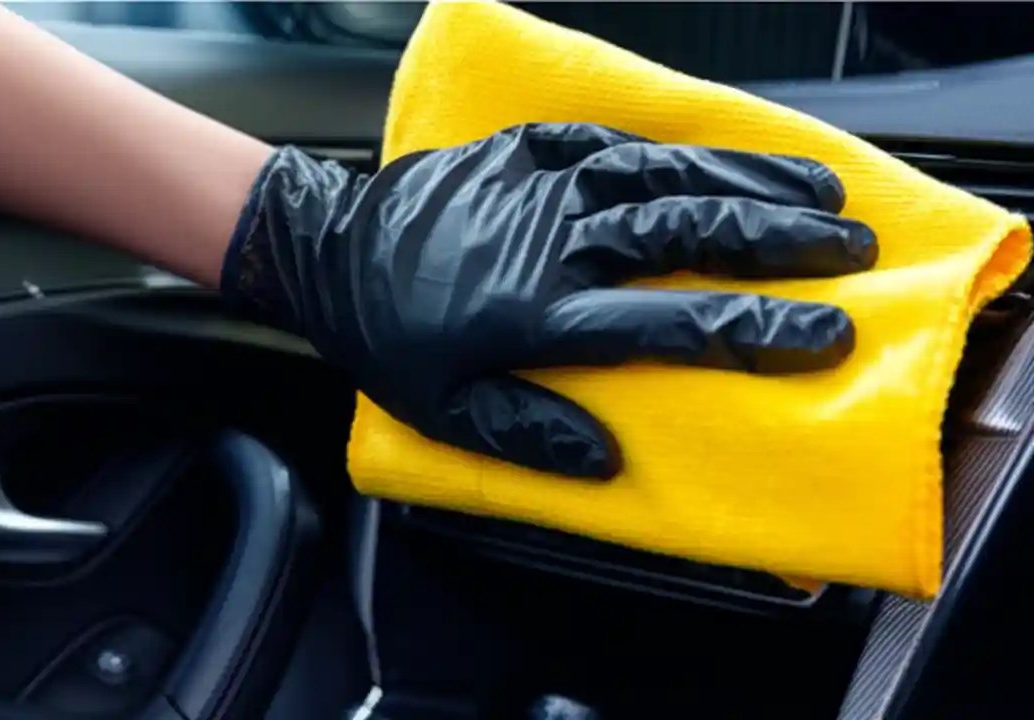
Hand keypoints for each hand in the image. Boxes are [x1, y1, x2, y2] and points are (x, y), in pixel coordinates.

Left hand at [220, 123, 876, 478]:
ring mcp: (543, 185)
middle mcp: (558, 242)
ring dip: (746, 180)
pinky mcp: (525, 150)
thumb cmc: (391, 339)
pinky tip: (716, 155)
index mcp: (543, 315)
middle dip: (780, 239)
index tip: (827, 334)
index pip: (674, 324)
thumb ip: (530, 434)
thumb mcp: (446, 411)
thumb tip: (609, 461)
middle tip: (851, 247)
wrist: (329, 254)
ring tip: (818, 188)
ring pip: (664, 175)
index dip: (757, 330)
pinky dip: (669, 147)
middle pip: (689, 233)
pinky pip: (609, 141)